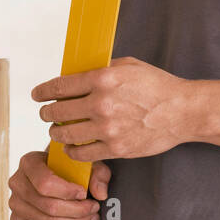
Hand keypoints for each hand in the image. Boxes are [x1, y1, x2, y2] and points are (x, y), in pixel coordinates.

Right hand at [8, 149, 110, 219]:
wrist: (54, 175)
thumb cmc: (69, 168)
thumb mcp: (86, 163)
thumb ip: (98, 173)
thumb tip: (100, 194)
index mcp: (29, 162)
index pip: (45, 183)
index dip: (67, 192)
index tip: (84, 194)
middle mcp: (17, 182)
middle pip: (48, 206)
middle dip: (77, 211)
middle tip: (94, 209)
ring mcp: (15, 203)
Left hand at [31, 56, 187, 160]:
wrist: (183, 111)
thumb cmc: (157, 86)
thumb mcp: (128, 66)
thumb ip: (100, 69)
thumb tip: (75, 74)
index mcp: (103, 78)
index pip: (59, 86)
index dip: (43, 91)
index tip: (37, 95)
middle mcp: (101, 103)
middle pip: (58, 111)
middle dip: (47, 113)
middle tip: (46, 114)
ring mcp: (107, 128)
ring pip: (65, 134)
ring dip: (56, 133)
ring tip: (57, 131)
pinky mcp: (116, 148)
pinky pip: (82, 153)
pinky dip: (72, 150)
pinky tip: (72, 146)